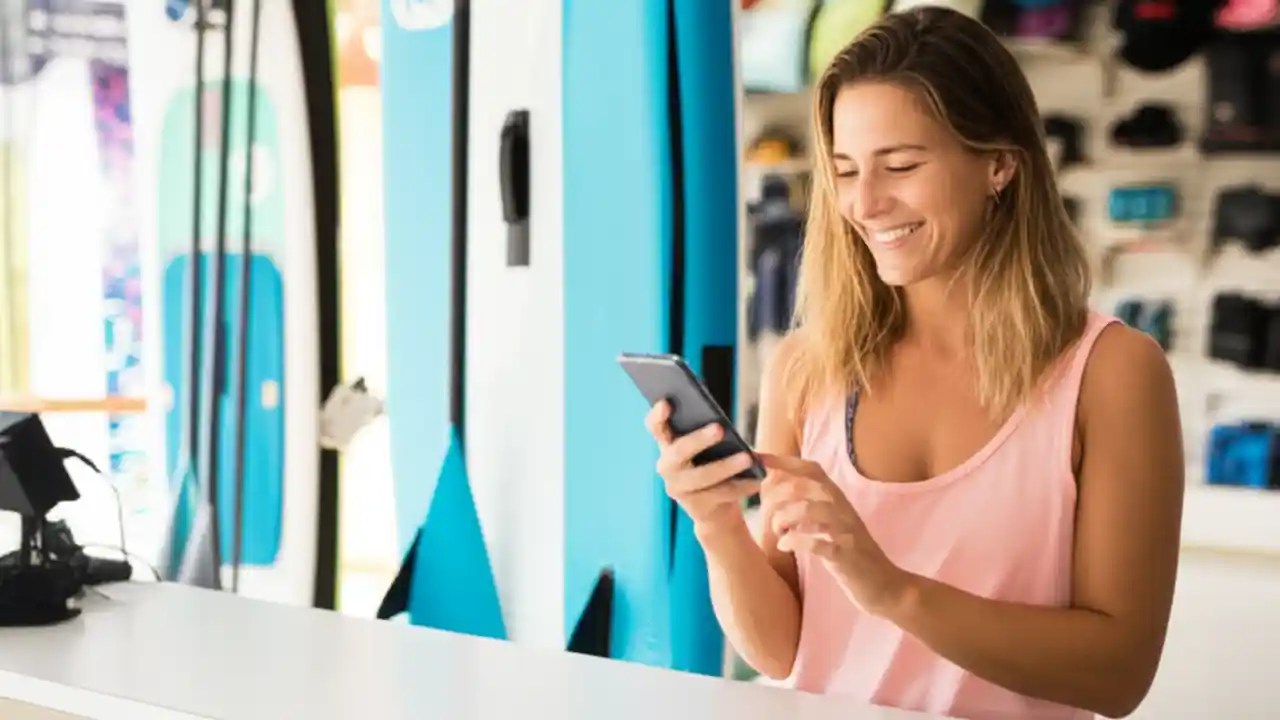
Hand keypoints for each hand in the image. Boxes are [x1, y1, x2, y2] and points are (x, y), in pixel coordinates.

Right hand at [645, 400, 761, 536]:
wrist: (714, 507)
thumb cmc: (713, 464)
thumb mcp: (714, 447)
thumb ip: (721, 436)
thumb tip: (742, 441)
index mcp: (668, 442)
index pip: (655, 426)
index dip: (657, 416)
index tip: (666, 403)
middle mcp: (667, 465)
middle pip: (678, 451)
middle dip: (698, 440)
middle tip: (719, 428)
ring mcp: (678, 487)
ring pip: (701, 476)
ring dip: (725, 466)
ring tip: (747, 458)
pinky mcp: (695, 506)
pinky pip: (720, 494)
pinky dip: (740, 486)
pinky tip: (756, 480)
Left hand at [759, 453, 911, 615]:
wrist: (886, 586)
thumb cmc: (849, 555)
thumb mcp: (829, 526)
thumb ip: (808, 508)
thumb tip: (774, 491)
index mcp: (838, 500)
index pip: (812, 469)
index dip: (785, 461)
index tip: (760, 458)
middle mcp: (844, 510)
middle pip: (807, 485)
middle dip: (778, 495)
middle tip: (766, 514)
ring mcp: (846, 532)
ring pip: (810, 509)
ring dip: (784, 517)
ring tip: (776, 530)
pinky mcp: (847, 556)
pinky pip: (817, 543)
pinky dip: (795, 541)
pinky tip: (783, 545)